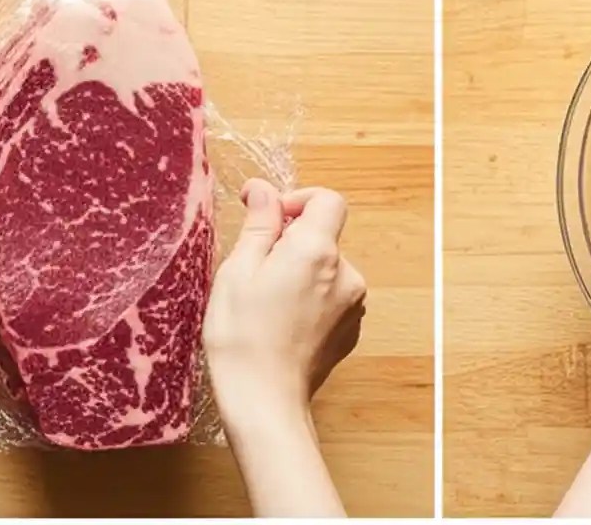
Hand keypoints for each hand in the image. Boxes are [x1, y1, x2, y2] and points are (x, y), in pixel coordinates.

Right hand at [204, 179, 365, 412]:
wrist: (264, 400)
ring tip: (267, 303)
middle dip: (292, 242)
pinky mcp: (351, 330)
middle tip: (256, 270)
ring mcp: (353, 304)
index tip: (272, 219)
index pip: (328, 200)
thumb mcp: (238, 270)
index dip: (298, 201)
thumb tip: (263, 190)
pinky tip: (283, 323)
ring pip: (327, 269)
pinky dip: (311, 300)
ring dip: (302, 273)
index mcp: (317, 250)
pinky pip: (332, 298)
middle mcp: (346, 273)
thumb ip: (259, 223)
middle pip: (325, 237)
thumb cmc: (242, 335)